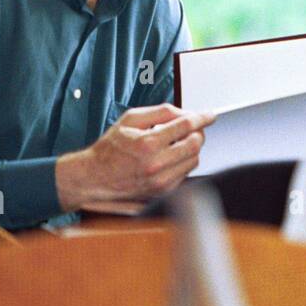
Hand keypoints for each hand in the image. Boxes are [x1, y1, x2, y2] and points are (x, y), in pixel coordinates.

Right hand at [55, 103, 215, 212]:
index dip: (202, 117)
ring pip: (194, 160)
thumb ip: (160, 112)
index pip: (186, 126)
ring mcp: (161, 181)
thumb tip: (185, 113)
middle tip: (191, 128)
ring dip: (191, 148)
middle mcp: (156, 165)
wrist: (95, 177)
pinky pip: (185, 173)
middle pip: (195, 144)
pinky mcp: (163, 192)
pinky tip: (170, 157)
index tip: (210, 115)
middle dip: (197, 132)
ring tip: (176, 142)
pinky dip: (183, 162)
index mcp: (148, 144)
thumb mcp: (130, 120)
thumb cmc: (111, 148)